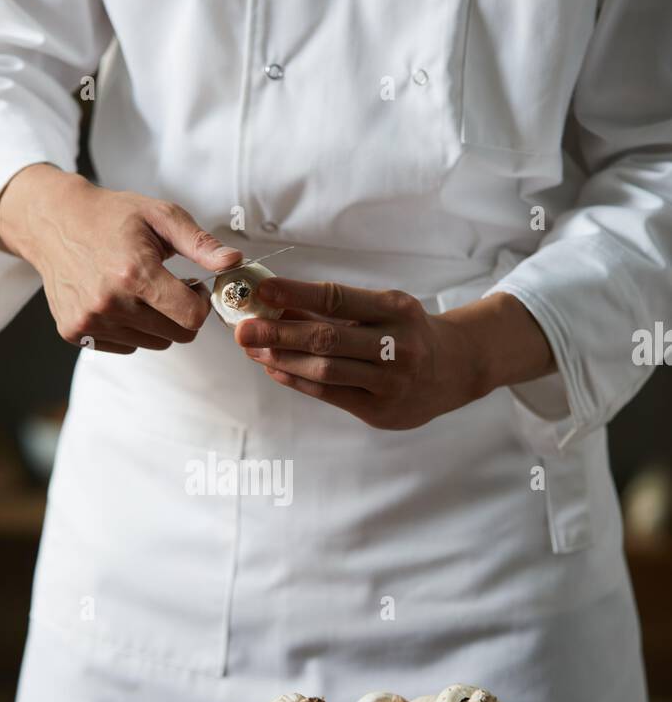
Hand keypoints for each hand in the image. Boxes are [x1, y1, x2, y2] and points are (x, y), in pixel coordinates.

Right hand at [0, 164, 241, 352]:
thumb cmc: (110, 216)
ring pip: (153, 344)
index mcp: (135, 272)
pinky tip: (117, 299)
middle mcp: (110, 302)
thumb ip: (201, 244)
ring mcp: (90, 321)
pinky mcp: (75, 332)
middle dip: (181, 313)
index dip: (200, 302)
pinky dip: (130, 329)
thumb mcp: (160, 216)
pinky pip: (125, 346)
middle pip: (176, 335)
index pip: (192, 317)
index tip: (192, 284)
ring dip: (156, 322)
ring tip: (140, 290)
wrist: (53, 221)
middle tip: (168, 285)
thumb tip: (234, 262)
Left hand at [235, 279, 554, 428]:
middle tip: (243, 329)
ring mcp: (392, 382)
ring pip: (325, 370)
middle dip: (279, 333)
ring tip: (253, 349)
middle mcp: (398, 346)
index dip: (297, 294)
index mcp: (397, 309)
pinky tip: (275, 370)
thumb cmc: (409, 332)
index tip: (264, 290)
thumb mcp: (385, 309)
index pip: (338, 298)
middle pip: (327, 338)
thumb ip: (337, 309)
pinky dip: (298, 381)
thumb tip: (278, 303)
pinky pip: (330, 395)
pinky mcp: (382, 411)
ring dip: (282, 359)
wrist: (457, 369)